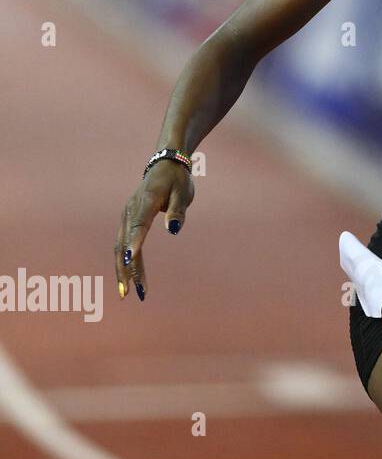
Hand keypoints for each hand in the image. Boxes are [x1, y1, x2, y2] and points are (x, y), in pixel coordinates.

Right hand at [114, 160, 194, 300]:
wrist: (164, 165)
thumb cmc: (177, 180)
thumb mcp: (183, 193)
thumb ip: (178, 210)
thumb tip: (174, 229)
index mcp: (145, 202)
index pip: (139, 225)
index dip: (135, 242)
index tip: (132, 259)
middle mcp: (130, 211)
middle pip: (124, 243)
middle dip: (126, 268)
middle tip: (130, 292)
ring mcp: (126, 217)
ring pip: (120, 247)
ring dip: (123, 270)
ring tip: (128, 293)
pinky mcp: (127, 222)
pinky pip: (123, 245)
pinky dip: (125, 262)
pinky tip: (129, 278)